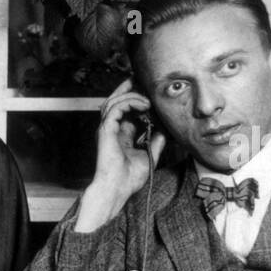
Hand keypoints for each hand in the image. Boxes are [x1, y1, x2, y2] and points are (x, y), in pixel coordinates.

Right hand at [75, 79, 166, 232]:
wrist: (117, 189)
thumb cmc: (129, 179)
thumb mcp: (149, 156)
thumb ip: (156, 142)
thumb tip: (165, 130)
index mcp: (120, 136)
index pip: (127, 111)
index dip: (138, 101)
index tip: (152, 96)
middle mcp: (112, 130)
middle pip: (117, 101)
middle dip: (129, 89)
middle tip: (144, 81)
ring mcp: (107, 129)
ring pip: (114, 101)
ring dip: (131, 95)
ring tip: (147, 98)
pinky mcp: (105, 130)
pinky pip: (115, 108)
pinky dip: (129, 102)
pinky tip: (143, 105)